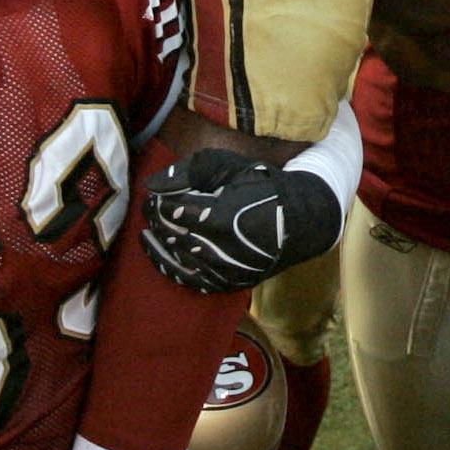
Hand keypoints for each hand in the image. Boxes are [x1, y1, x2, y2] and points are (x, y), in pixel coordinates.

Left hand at [141, 146, 341, 292]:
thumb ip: (190, 171)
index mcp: (218, 216)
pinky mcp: (229, 283)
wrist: (301, 220)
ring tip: (148, 234)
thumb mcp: (230, 167)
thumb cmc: (264, 186)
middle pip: (173, 236)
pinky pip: (192, 280)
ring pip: (179, 260)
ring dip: (160, 246)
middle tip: (150, 212)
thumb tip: (152, 185)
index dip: (156, 205)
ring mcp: (224, 270)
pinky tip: (164, 257)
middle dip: (157, 223)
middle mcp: (218, 247)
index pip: (172, 213)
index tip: (151, 197)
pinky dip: (173, 269)